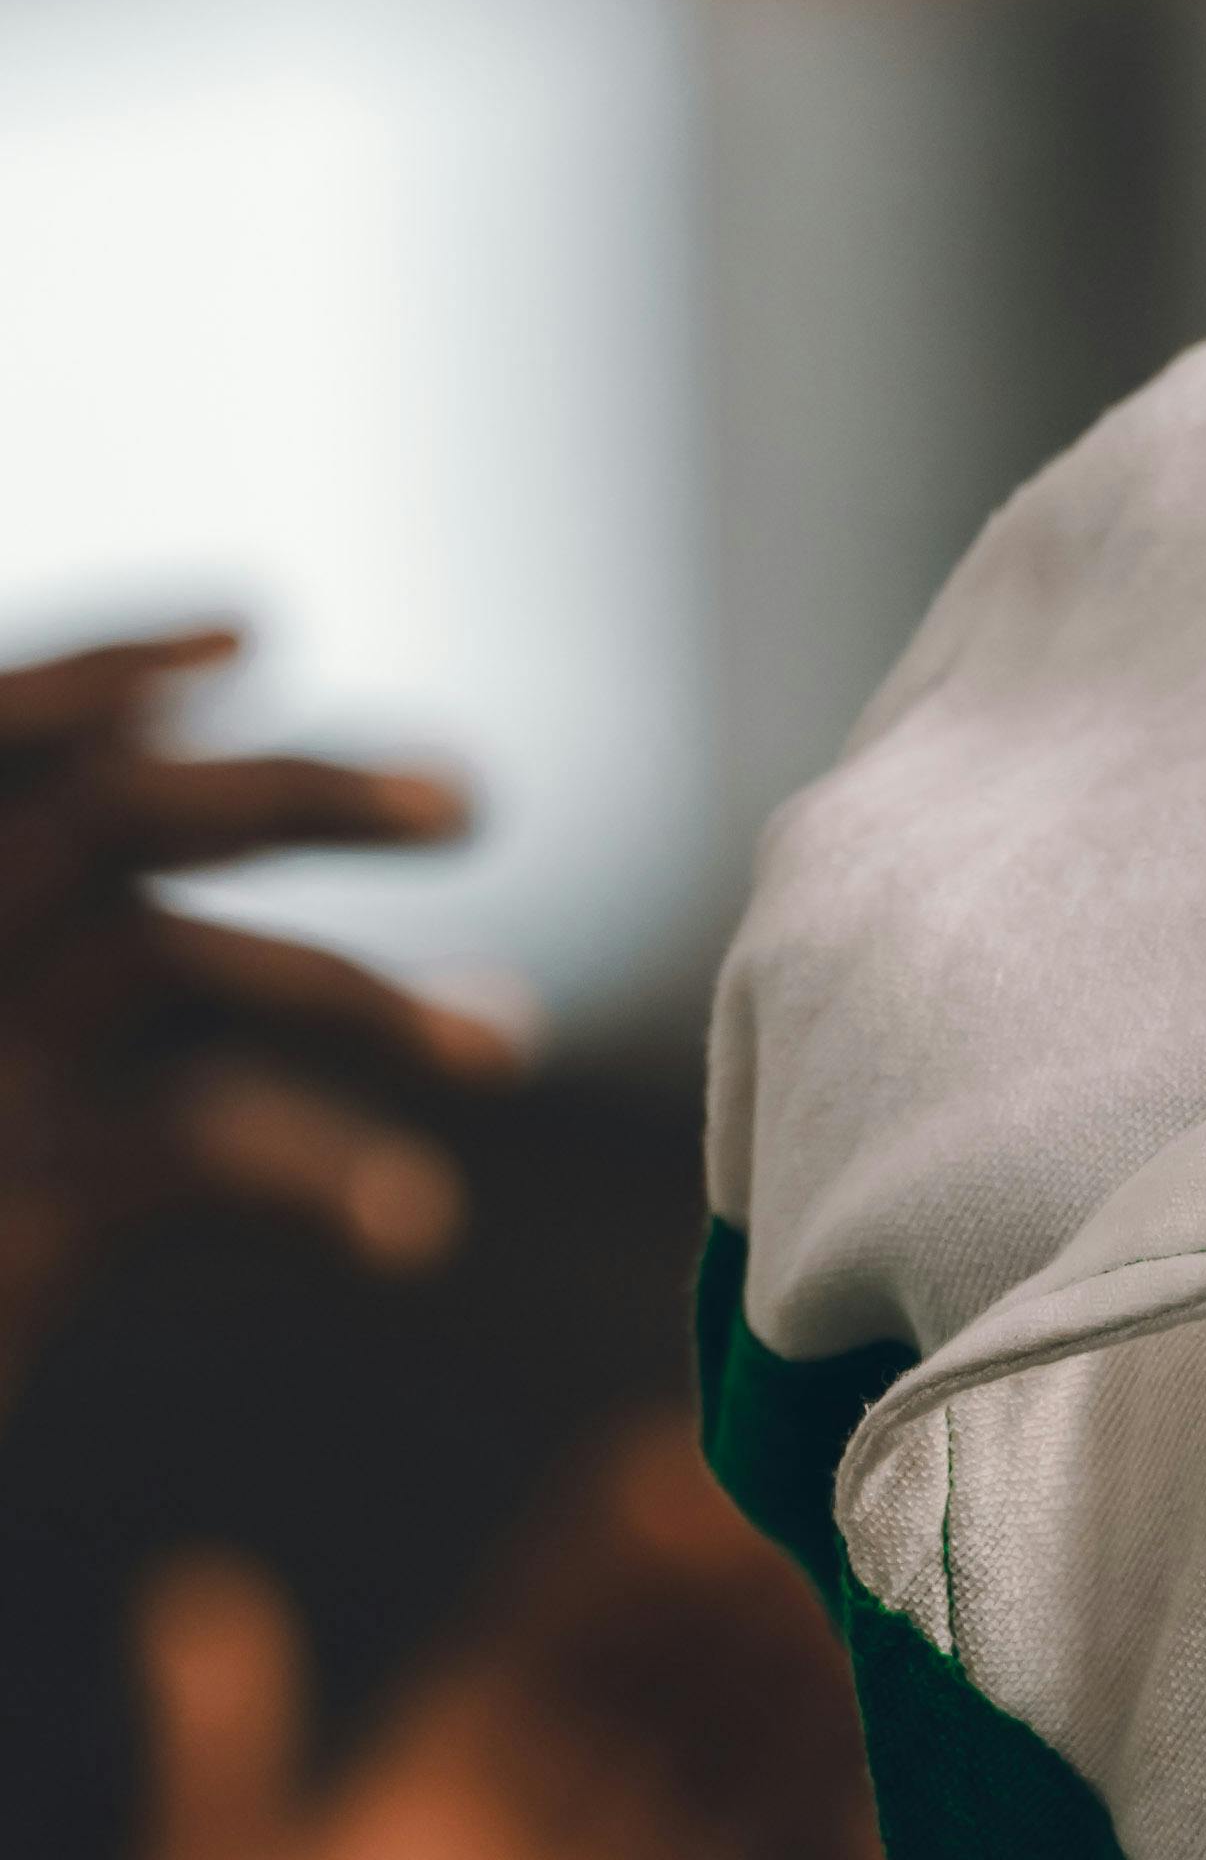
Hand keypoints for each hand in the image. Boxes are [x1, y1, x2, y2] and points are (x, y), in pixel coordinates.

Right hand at [0, 629, 518, 1413]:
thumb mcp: (2, 1079)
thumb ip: (51, 970)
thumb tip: (223, 908)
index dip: (108, 661)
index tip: (254, 627)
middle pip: (119, 808)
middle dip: (303, 786)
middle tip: (470, 797)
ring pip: (181, 955)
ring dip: (364, 988)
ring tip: (501, 1042)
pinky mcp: (16, 1199)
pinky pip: (202, 1141)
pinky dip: (325, 1174)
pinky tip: (408, 1232)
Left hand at [106, 1427, 895, 1859]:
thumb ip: (220, 1777)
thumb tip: (202, 1589)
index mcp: (422, 1835)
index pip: (541, 1658)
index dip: (609, 1565)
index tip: (683, 1458)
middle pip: (667, 1721)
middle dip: (744, 1618)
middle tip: (835, 1506)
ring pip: (746, 1827)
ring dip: (817, 1735)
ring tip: (896, 1629)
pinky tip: (915, 1845)